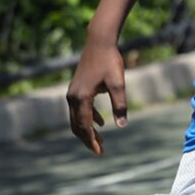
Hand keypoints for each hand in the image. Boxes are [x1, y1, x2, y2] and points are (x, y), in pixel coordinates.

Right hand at [65, 34, 127, 155]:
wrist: (99, 42)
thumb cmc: (109, 61)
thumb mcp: (118, 84)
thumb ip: (119, 105)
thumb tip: (122, 126)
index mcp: (81, 98)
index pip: (84, 126)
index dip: (91, 140)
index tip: (99, 152)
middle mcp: (73, 97)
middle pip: (76, 125)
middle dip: (87, 139)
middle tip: (99, 150)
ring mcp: (72, 92)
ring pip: (76, 118)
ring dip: (87, 130)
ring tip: (101, 140)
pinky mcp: (76, 88)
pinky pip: (79, 109)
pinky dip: (88, 118)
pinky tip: (101, 122)